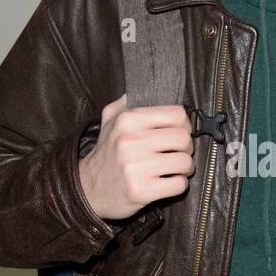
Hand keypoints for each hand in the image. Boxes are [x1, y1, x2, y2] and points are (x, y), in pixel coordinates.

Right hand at [78, 94, 194, 221]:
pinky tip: (166, 182)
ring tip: (173, 169)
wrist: (88, 189)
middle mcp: (130, 141)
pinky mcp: (141, 190)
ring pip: (185, 162)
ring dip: (184, 168)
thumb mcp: (110, 120)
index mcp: (127, 120)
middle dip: (186, 148)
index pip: (177, 114)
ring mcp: (135, 167)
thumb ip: (128, 101)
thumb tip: (146, 85)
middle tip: (178, 153)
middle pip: (184, 138)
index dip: (184, 125)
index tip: (177, 133)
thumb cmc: (107, 153)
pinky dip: (177, 184)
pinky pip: (179, 184)